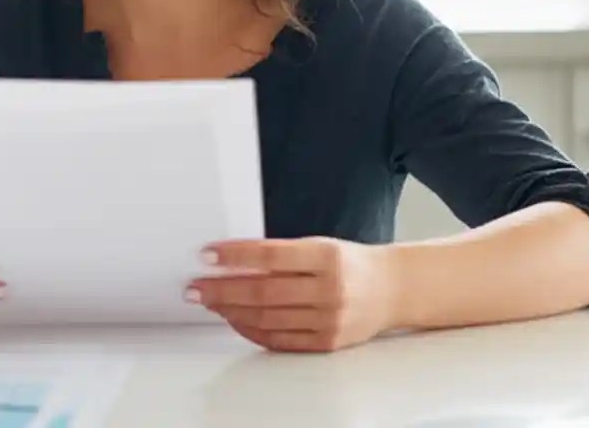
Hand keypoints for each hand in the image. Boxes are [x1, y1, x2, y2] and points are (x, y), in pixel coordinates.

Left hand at [187, 237, 397, 352]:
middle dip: (222, 289)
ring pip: (267, 318)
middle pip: (263, 291)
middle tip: (195, 287)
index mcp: (327, 257)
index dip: (235, 256)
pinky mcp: (327, 342)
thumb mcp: (320, 246)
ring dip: (230, 310)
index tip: (207, 255)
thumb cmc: (349, 264)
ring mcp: (329, 319)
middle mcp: (330, 289)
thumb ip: (280, 254)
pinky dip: (251, 330)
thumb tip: (229, 261)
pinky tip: (233, 319)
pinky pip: (279, 340)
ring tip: (208, 301)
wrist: (394, 289)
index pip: (271, 255)